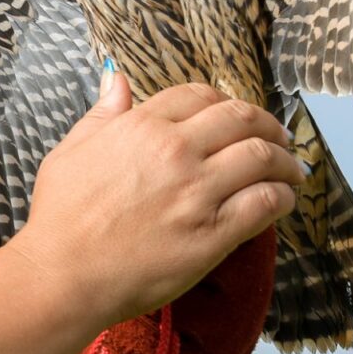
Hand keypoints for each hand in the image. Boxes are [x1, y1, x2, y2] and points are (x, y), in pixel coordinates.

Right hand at [10, 70, 301, 326]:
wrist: (63, 276)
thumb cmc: (60, 218)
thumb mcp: (70, 152)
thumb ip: (101, 113)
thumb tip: (115, 78)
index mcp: (141, 127)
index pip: (200, 96)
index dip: (224, 102)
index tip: (234, 116)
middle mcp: (175, 151)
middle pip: (241, 119)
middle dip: (268, 125)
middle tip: (278, 137)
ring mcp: (197, 192)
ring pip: (262, 157)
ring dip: (285, 160)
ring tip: (292, 169)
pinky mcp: (213, 233)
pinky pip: (265, 202)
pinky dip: (282, 196)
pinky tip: (284, 199)